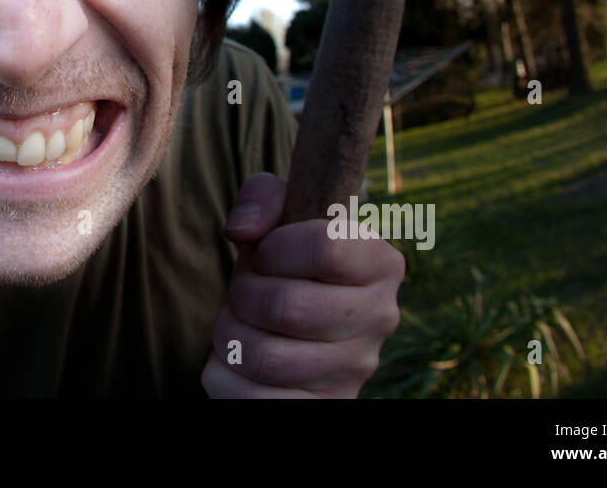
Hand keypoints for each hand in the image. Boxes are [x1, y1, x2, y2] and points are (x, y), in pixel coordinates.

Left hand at [200, 172, 404, 397]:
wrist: (295, 328)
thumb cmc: (286, 264)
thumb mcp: (280, 216)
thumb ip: (263, 197)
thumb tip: (242, 230)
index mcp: (381, 262)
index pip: (325, 246)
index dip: (275, 248)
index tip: (266, 253)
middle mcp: (380, 318)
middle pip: (286, 306)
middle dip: (244, 294)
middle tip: (246, 293)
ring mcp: (356, 372)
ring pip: (264, 357)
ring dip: (230, 335)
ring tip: (241, 325)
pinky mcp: (324, 409)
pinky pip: (252, 400)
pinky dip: (225, 378)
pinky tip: (239, 363)